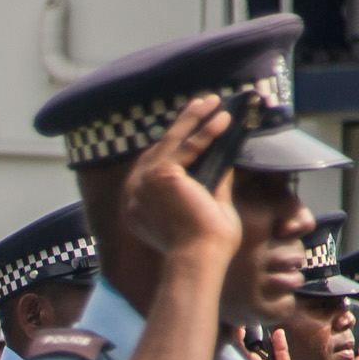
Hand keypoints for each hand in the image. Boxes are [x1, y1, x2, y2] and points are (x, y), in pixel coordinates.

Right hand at [123, 96, 247, 269]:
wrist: (200, 259)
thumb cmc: (205, 246)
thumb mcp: (208, 206)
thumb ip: (212, 182)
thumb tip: (224, 158)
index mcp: (138, 203)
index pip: (158, 162)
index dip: (178, 140)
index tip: (195, 123)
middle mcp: (134, 192)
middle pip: (162, 147)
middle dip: (186, 122)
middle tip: (205, 102)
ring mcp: (143, 183)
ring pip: (172, 141)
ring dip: (194, 118)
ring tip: (214, 100)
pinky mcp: (160, 176)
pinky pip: (187, 147)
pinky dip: (206, 131)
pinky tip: (223, 118)